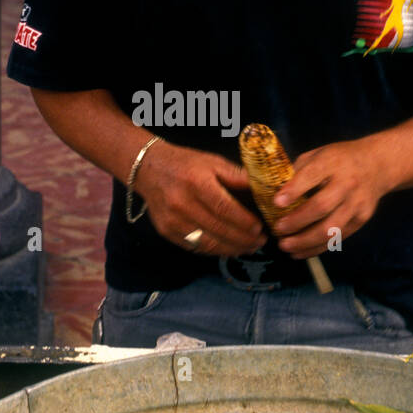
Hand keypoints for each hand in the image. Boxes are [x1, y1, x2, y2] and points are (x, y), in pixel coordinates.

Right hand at [134, 141, 263, 256]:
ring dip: (232, 249)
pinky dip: (215, 250)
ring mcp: (172, 220)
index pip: (224, 208)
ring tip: (249, 248)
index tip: (259, 228)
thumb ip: (238, 176)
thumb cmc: (186, 164)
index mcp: (196, 182)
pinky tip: (229, 248)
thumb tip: (264, 189)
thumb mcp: (213, 162)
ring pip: (208, 243)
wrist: (148, 169)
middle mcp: (182, 203)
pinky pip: (195, 247)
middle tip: (261, 242)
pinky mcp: (166, 231)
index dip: (244, 222)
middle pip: (218, 229)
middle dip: (243, 239)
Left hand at [272, 140, 388, 257]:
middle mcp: (347, 183)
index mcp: (332, 162)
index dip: (293, 190)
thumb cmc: (339, 159)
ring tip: (285, 246)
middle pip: (322, 207)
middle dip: (297, 221)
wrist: (378, 165)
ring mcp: (356, 203)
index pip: (312, 175)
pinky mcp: (361, 219)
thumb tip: (271, 192)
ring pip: (331, 228)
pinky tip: (299, 252)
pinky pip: (337, 238)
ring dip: (305, 241)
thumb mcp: (318, 155)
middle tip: (278, 229)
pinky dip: (316, 248)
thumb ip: (297, 172)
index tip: (276, 203)